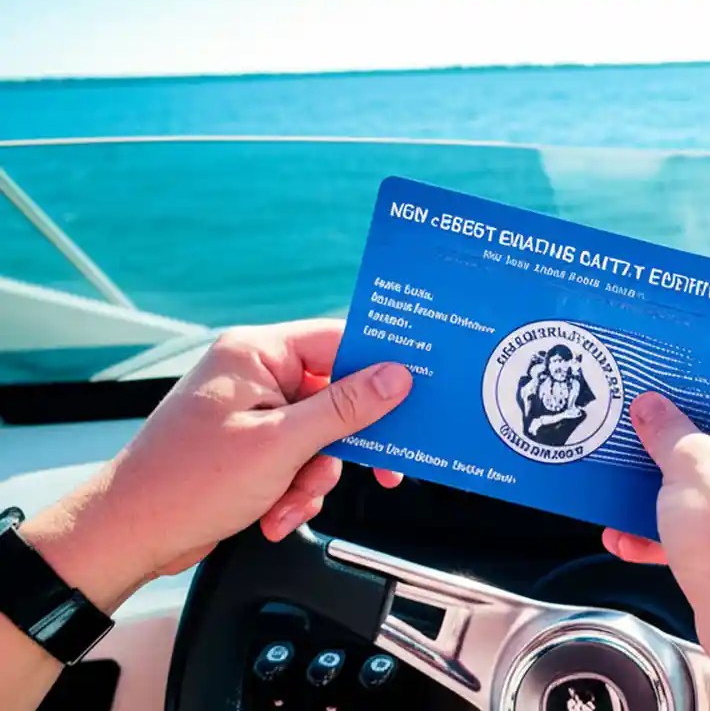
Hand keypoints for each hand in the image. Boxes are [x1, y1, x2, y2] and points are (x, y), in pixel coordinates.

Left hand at [23, 319, 412, 606]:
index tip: (415, 391)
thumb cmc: (185, 483)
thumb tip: (396, 377)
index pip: (337, 341)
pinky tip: (274, 515)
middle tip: (382, 470)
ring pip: (320, 437)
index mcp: (256, 354)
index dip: (379, 367)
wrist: (129, 534)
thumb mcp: (281, 444)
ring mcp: (251, 412)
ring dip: (314, 478)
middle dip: (344, 445)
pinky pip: (297, 460)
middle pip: (334, 396)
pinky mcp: (249, 446)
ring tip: (289, 504)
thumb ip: (345, 408)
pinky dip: (294, 491)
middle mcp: (254, 376)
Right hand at [602, 358, 709, 643]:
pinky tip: (624, 534)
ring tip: (614, 469)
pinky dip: (660, 525)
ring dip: (655, 476)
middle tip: (626, 403)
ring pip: (699, 473)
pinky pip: (694, 518)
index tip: (663, 344)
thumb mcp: (692, 468)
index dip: (703, 353)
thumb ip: (666, 429)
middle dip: (666, 419)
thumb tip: (650, 406)